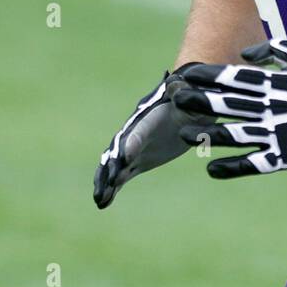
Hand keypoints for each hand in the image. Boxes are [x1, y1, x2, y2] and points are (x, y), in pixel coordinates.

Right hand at [93, 64, 201, 208]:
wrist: (182, 109)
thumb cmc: (186, 103)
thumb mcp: (187, 99)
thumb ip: (180, 93)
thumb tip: (176, 83)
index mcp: (146, 121)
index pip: (136, 133)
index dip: (131, 145)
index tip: (127, 159)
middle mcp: (134, 136)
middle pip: (118, 153)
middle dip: (111, 168)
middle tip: (107, 185)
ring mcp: (134, 150)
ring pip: (114, 167)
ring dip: (106, 182)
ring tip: (99, 200)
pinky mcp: (137, 162)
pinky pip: (121, 176)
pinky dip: (112, 189)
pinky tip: (103, 204)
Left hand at [167, 39, 286, 179]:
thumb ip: (274, 52)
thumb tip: (246, 53)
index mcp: (274, 84)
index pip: (231, 78)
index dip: (206, 77)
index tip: (185, 75)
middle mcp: (269, 108)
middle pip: (225, 105)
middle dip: (198, 101)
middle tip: (176, 100)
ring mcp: (275, 134)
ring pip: (233, 135)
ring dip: (207, 135)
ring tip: (186, 134)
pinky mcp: (284, 157)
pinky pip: (253, 163)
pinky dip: (231, 167)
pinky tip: (212, 168)